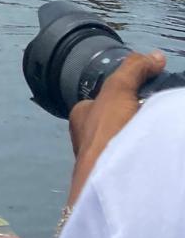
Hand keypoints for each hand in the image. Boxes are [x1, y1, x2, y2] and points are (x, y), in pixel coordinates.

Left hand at [66, 50, 165, 206]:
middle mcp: (86, 139)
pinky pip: (130, 164)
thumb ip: (133, 70)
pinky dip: (142, 159)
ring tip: (155, 138)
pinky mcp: (113, 180)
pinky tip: (153, 157)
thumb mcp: (118, 90)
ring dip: (138, 142)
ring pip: (122, 145)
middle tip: (153, 119)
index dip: (124, 95)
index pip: (104, 100)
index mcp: (82, 116)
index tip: (142, 97)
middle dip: (132, 120)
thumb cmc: (105, 133)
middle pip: (113, 123)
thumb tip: (154, 56)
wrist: (108, 181)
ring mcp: (99, 162)